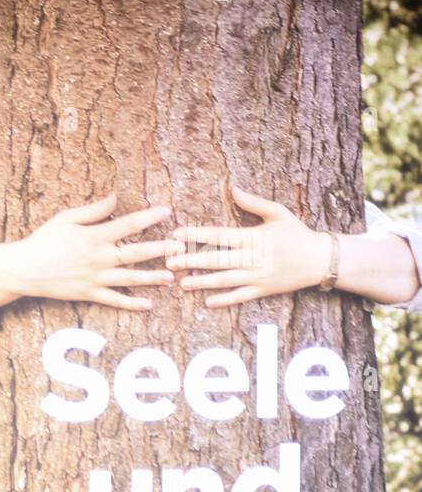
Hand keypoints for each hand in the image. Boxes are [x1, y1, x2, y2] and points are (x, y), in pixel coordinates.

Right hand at [15, 193, 180, 309]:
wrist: (24, 269)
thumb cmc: (44, 240)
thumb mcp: (66, 218)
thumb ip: (94, 210)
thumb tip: (116, 197)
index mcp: (95, 236)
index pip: (128, 224)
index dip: (149, 217)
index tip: (167, 211)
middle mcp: (99, 258)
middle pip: (136, 253)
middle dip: (160, 249)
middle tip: (180, 247)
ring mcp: (95, 278)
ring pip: (130, 278)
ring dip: (152, 277)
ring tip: (172, 276)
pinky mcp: (89, 293)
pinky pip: (114, 300)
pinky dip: (131, 303)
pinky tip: (148, 304)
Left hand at [167, 185, 327, 306]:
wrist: (321, 259)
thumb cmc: (297, 234)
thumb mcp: (278, 213)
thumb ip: (254, 203)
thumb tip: (233, 189)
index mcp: (252, 237)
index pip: (218, 235)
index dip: (195, 234)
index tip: (176, 234)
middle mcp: (252, 258)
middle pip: (216, 259)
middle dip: (191, 260)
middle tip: (169, 262)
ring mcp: (256, 276)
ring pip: (224, 280)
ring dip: (202, 282)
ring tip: (182, 283)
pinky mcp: (262, 290)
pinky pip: (240, 297)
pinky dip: (224, 300)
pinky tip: (207, 302)